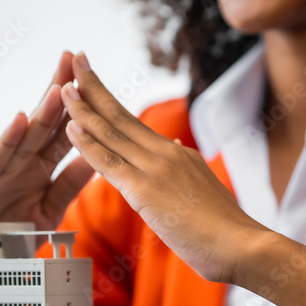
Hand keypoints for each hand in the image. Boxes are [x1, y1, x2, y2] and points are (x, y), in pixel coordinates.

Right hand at [0, 52, 94, 305]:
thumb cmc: (3, 237)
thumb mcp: (46, 212)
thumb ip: (68, 186)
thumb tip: (97, 159)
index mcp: (39, 169)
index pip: (65, 133)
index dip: (83, 107)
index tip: (100, 80)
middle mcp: (19, 163)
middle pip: (45, 122)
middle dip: (61, 90)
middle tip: (77, 58)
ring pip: (24, 136)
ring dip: (42, 110)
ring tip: (60, 84)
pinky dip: (8, 140)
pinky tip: (20, 120)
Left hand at [59, 51, 265, 284]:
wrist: (242, 245)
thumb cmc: (224, 228)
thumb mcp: (202, 186)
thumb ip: (184, 165)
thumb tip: (176, 147)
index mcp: (176, 154)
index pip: (133, 122)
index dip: (109, 100)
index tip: (92, 78)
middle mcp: (165, 154)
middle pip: (120, 116)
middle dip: (94, 87)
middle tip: (75, 59)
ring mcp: (155, 170)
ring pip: (112, 134)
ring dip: (84, 110)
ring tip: (63, 87)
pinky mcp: (145, 192)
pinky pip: (110, 164)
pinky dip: (88, 144)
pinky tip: (71, 128)